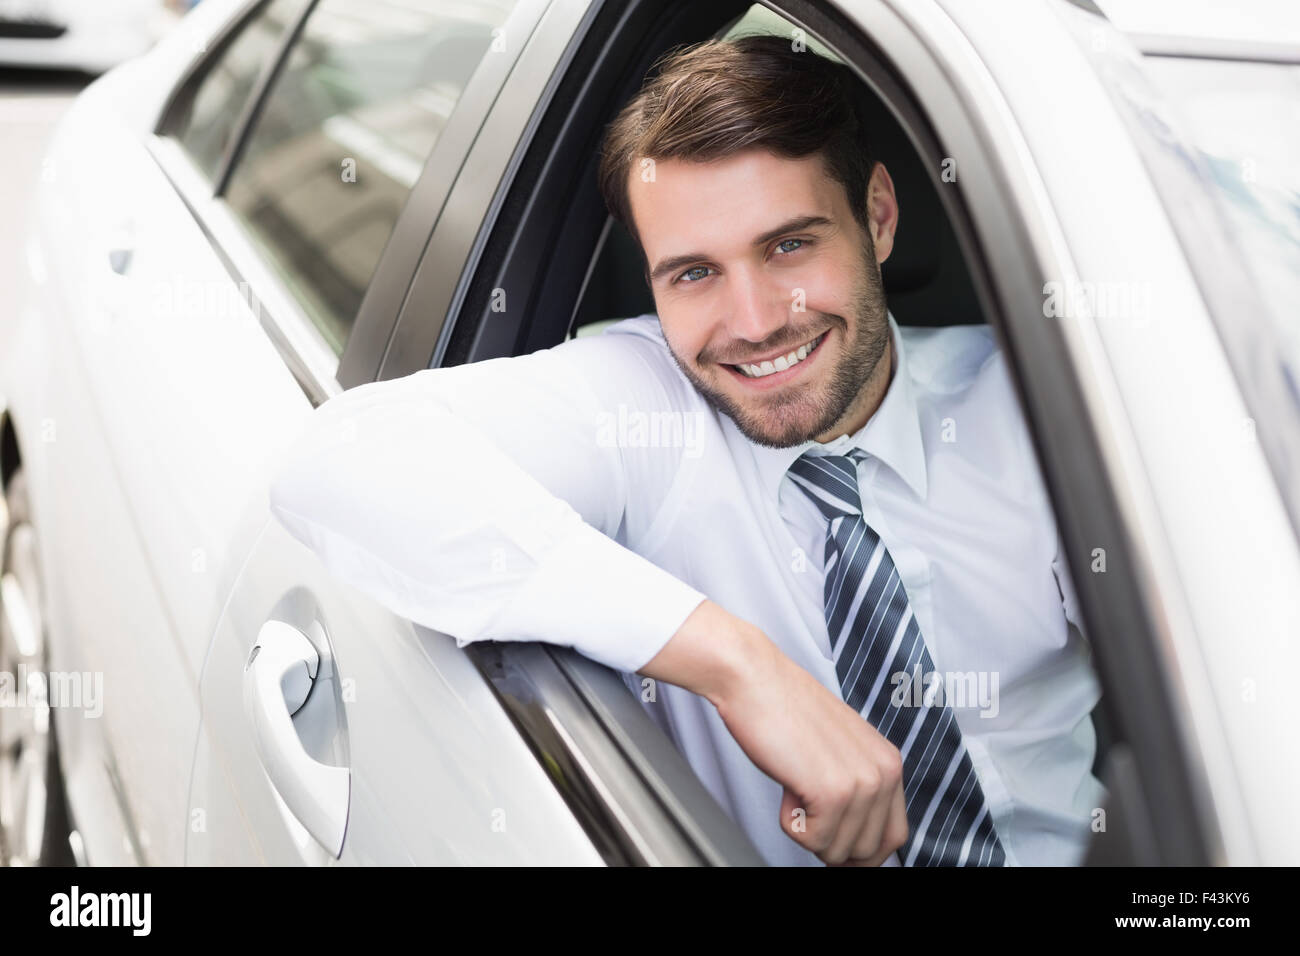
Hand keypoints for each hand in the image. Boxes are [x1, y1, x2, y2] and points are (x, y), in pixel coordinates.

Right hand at [641, 600, 908, 865]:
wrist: (756, 680)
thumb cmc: (785, 710)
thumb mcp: (839, 750)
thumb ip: (856, 786)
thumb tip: (854, 836)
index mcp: (888, 762)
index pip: (894, 835)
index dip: (862, 850)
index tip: (836, 844)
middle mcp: (884, 772)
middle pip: (869, 851)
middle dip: (831, 843)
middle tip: (807, 808)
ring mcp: (862, 783)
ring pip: (838, 851)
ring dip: (807, 830)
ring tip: (796, 786)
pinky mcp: (833, 792)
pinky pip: (813, 840)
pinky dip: (790, 823)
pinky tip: (788, 785)